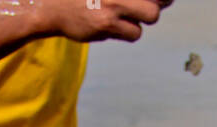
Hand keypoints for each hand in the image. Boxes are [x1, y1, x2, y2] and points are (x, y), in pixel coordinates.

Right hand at [36, 0, 173, 42]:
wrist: (52, 6)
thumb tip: (163, 0)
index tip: (164, 1)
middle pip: (156, 2)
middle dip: (157, 5)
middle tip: (147, 8)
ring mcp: (112, 4)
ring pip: (150, 16)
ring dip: (142, 19)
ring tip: (125, 17)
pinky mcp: (106, 24)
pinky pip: (134, 33)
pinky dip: (129, 32)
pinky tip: (115, 26)